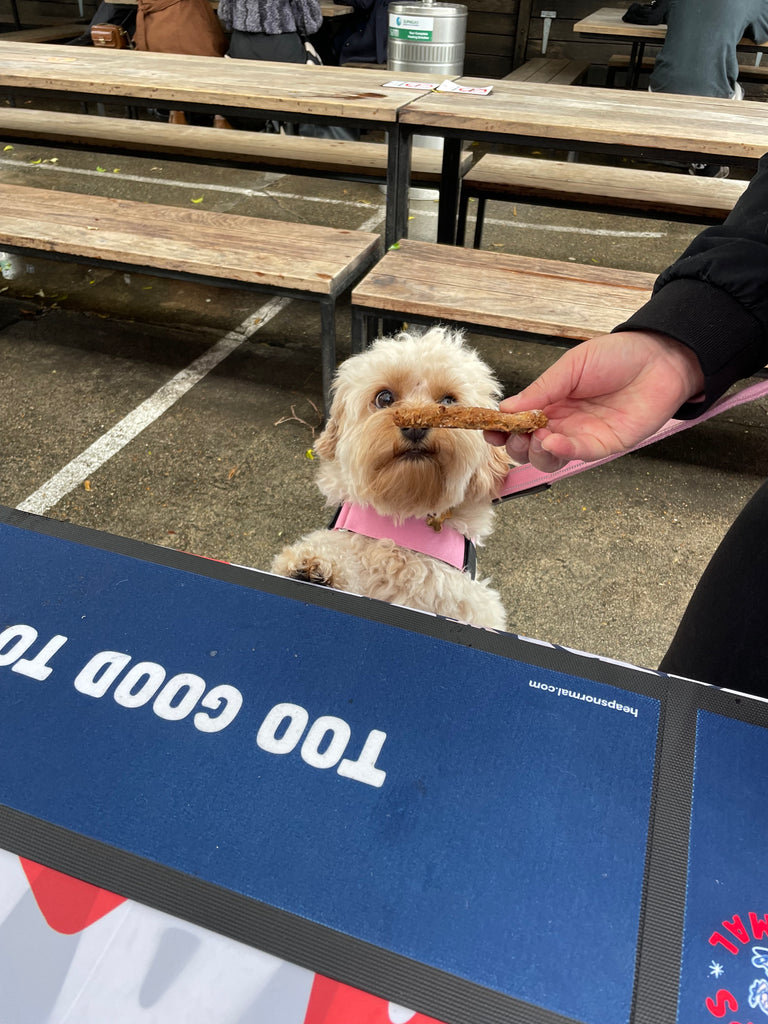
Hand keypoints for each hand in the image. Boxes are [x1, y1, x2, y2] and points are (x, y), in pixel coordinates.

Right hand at [486, 331, 704, 472]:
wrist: (661, 358)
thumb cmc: (618, 356)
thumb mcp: (571, 367)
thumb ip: (541, 390)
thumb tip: (506, 408)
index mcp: (551, 402)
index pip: (519, 422)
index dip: (502, 428)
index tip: (489, 428)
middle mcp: (563, 423)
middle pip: (529, 447)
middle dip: (515, 445)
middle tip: (513, 435)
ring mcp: (583, 436)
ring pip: (549, 458)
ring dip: (536, 452)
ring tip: (535, 439)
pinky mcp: (606, 445)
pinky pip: (578, 454)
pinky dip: (562, 451)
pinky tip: (552, 442)